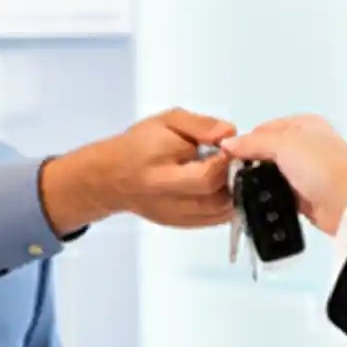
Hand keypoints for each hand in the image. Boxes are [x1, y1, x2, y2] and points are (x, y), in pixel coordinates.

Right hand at [42, 108, 235, 232]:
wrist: (113, 177)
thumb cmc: (140, 144)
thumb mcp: (168, 121)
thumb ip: (200, 126)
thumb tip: (230, 134)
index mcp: (159, 172)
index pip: (205, 176)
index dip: (225, 161)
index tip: (230, 146)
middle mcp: (166, 201)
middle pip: (215, 199)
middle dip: (233, 177)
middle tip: (233, 159)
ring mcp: (176, 217)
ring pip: (220, 212)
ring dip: (233, 191)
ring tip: (227, 171)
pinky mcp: (182, 225)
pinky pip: (215, 219)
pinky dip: (227, 203)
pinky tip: (222, 185)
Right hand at [221, 115, 346, 234]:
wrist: (345, 204)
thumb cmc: (323, 168)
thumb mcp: (283, 145)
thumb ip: (253, 143)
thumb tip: (229, 143)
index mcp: (305, 124)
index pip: (265, 128)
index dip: (247, 140)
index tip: (231, 154)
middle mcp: (307, 144)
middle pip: (267, 150)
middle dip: (251, 161)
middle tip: (235, 172)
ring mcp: (306, 170)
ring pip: (272, 172)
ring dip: (260, 180)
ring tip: (244, 187)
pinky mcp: (304, 193)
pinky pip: (279, 191)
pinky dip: (269, 194)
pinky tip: (259, 198)